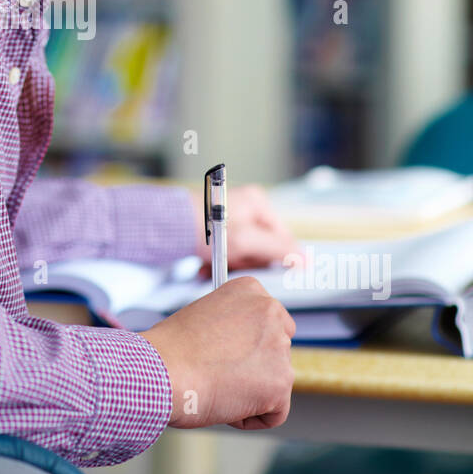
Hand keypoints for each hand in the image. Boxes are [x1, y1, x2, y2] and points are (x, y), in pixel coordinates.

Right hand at [139, 276, 296, 429]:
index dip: (248, 344)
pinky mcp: (281, 383)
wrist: (163, 371)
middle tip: (220, 374)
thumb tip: (239, 349)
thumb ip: (231, 326)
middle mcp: (271, 312)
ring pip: (275, 383)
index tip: (229, 353)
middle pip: (277, 352)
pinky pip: (274, 413)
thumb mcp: (202, 317)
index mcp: (250, 290)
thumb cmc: (170, 350)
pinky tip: (225, 404)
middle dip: (253, 368)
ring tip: (215, 386)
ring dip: (249, 392)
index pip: (270, 322)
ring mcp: (279, 348)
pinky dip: (250, 418)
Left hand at [187, 183, 304, 276]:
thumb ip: (278, 249)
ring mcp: (232, 219)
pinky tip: (208, 266)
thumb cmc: (204, 227)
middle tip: (233, 263)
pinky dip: (219, 263)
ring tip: (217, 264)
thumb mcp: (247, 240)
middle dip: (246, 260)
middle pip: (262, 246)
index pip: (281, 236)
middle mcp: (247, 208)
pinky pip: (229, 252)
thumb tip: (304, 258)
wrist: (168, 228)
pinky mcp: (218, 230)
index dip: (274, 258)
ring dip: (231, 265)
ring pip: (244, 253)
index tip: (265, 270)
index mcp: (258, 203)